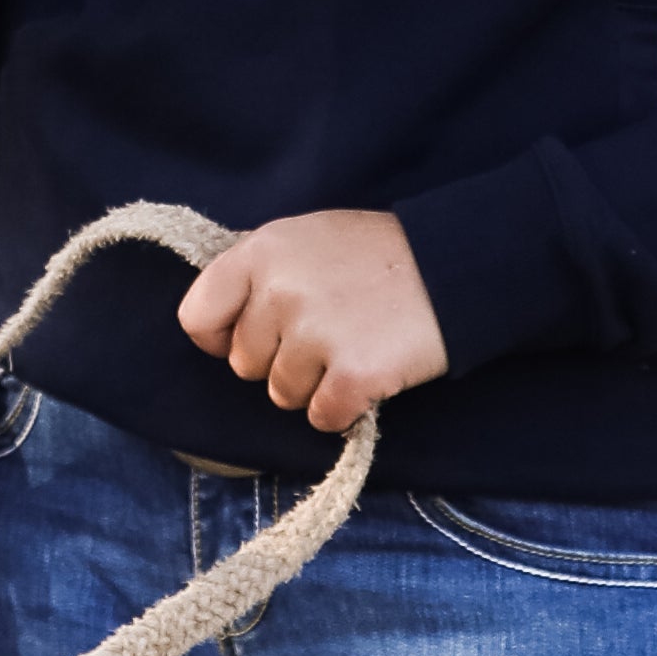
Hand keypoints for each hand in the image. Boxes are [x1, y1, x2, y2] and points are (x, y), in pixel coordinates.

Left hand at [179, 210, 447, 431]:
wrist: (458, 266)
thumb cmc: (380, 254)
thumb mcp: (309, 238)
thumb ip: (262, 273)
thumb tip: (222, 324)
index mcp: (263, 252)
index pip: (198, 316)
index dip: (220, 338)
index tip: (250, 338)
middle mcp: (281, 291)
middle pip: (245, 364)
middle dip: (279, 360)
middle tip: (328, 334)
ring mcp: (315, 334)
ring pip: (282, 395)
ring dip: (315, 385)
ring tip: (354, 347)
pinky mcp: (352, 374)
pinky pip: (322, 417)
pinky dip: (344, 408)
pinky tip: (369, 377)